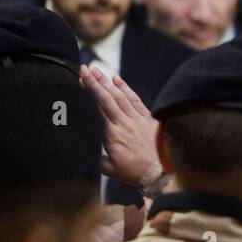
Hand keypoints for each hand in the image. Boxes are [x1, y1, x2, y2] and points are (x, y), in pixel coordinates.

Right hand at [79, 65, 167, 194]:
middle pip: (106, 97)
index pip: (96, 108)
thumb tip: (86, 149)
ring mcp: (137, 119)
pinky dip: (125, 88)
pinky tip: (117, 79)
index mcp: (111, 135)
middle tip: (84, 68)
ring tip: (96, 70)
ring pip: (119, 96)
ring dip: (107, 81)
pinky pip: (135, 99)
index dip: (88, 92)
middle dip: (94, 81)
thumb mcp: (110, 170)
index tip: (79, 79)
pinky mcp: (147, 118)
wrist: (163, 172)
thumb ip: (96, 157)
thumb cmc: (135, 173)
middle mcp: (124, 123)